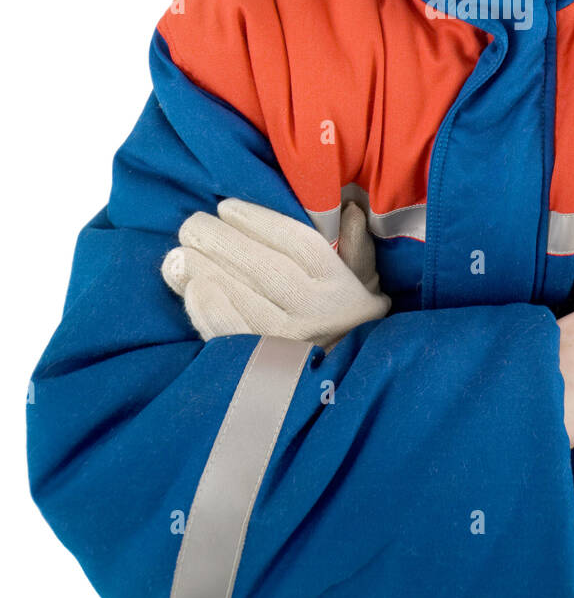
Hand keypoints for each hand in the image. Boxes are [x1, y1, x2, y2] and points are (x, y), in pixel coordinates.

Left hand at [161, 198, 390, 348]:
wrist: (347, 391)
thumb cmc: (351, 325)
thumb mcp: (365, 285)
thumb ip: (357, 247)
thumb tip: (349, 208)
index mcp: (341, 288)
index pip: (298, 243)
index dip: (259, 221)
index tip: (227, 207)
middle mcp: (316, 314)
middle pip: (263, 267)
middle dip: (222, 240)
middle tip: (192, 224)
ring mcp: (288, 343)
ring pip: (241, 297)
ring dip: (206, 269)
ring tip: (183, 251)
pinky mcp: (262, 368)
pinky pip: (228, 333)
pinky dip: (206, 309)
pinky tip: (191, 288)